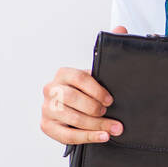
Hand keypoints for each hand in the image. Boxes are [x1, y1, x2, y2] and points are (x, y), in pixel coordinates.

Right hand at [40, 25, 126, 145]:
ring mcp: (47, 108)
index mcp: (63, 73)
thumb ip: (108, 50)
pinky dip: (87, 137)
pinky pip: (67, 135)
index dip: (96, 90)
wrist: (78, 110)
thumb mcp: (99, 72)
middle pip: (72, 99)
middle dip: (95, 109)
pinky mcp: (47, 126)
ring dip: (96, 125)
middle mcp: (51, 89)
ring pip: (71, 118)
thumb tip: (121, 29)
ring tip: (114, 129)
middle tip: (111, 115)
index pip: (78, 78)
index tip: (111, 100)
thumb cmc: (89, 91)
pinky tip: (103, 137)